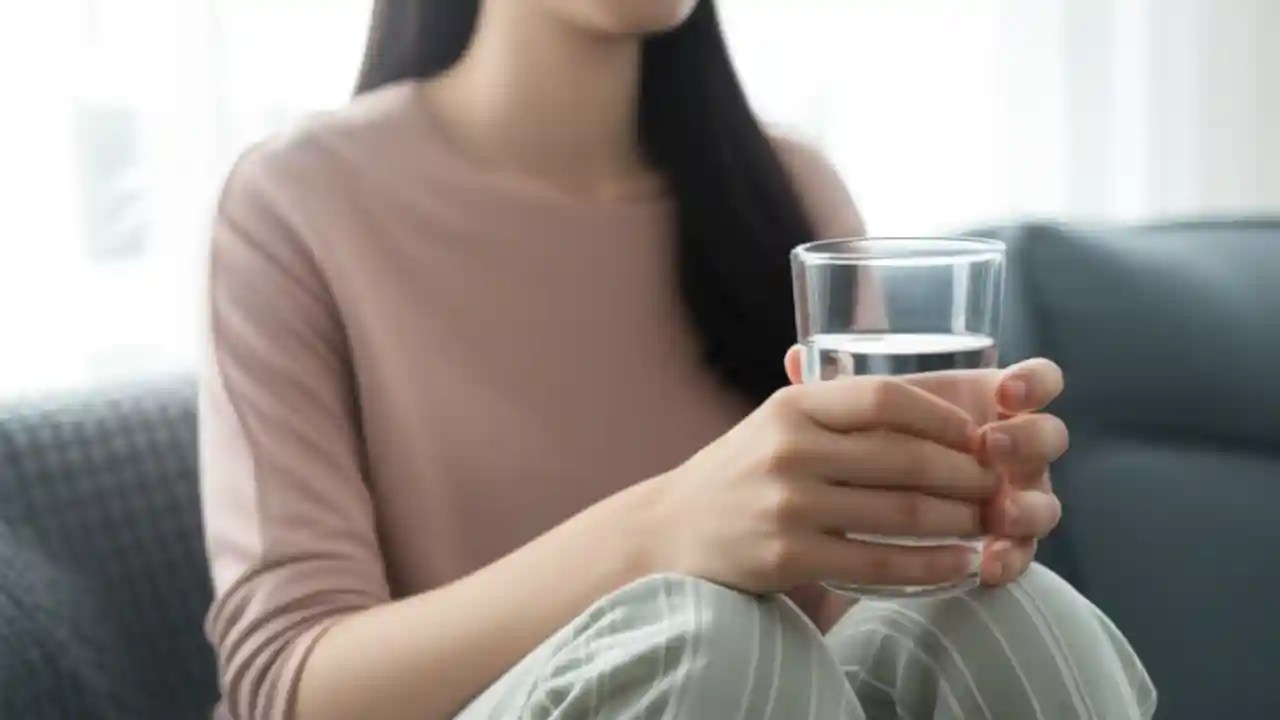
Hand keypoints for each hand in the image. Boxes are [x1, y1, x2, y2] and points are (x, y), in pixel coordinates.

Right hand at [645, 377, 998, 594]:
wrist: (669, 532)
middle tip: (999, 484)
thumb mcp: (773, 423)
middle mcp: (790, 449)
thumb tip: (924, 399)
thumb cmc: (737, 475)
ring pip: (901, 511)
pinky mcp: (788, 556)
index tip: (976, 433)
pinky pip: (879, 562)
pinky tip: (961, 563)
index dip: (942, 416)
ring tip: (990, 521)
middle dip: (967, 473)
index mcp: (792, 406)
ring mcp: (788, 504)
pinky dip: (931, 564)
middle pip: (904, 457)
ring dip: (959, 519)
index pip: (884, 397)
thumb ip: (832, 409)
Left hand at [893, 359, 1067, 585]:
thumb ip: (900, 402)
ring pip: (1045, 503)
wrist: (859, 493)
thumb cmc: (875, 437)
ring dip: (1029, 508)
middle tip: (992, 443)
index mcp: (999, 407)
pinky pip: (1021, 555)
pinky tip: (987, 564)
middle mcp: (1017, 451)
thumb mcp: (881, 411)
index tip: (1006, 392)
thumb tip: (891, 391)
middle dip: (1028, 439)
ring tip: (1003, 514)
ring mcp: (1017, 498)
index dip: (1035, 384)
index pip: (1040, 383)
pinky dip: (1009, 559)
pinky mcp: (1005, 544)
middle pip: (1049, 439)